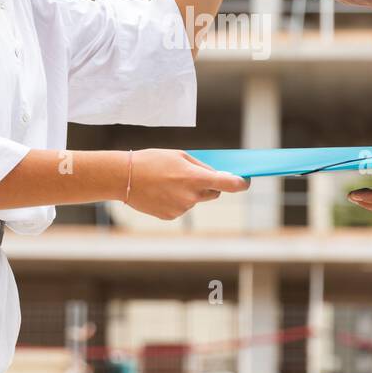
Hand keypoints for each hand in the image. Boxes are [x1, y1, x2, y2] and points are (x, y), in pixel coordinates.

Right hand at [126, 149, 249, 219]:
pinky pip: (182, 208)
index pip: (228, 184)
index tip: (246, 181)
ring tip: (169, 181)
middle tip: (196, 176)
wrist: (125, 178)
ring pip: (195, 200)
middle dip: (211, 185)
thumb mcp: (179, 156)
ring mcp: (181, 209)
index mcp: (194, 178)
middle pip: (214, 193)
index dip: (241, 183)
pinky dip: (177, 200)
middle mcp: (191, 196)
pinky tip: (162, 192)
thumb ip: (201, 167)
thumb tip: (217, 175)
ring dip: (190, 192)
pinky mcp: (171, 216)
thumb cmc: (152, 161)